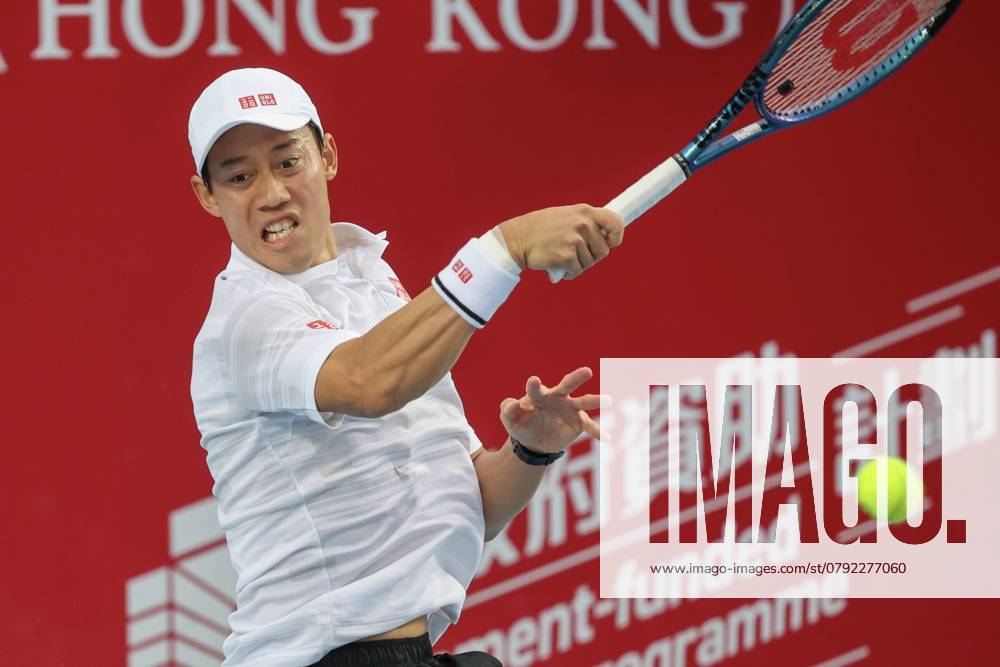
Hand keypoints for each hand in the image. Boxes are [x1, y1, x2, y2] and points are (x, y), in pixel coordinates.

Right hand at [498, 204, 623, 279]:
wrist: (518, 238)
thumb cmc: (540, 228)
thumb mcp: (566, 215)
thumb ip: (585, 222)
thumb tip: (603, 234)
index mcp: (584, 211)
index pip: (615, 222)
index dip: (616, 236)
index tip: (611, 243)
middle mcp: (582, 224)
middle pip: (603, 250)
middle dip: (592, 256)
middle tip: (575, 254)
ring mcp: (575, 240)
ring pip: (590, 262)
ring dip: (578, 265)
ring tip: (562, 257)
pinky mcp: (567, 256)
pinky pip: (577, 271)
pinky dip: (569, 273)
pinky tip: (558, 266)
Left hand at [499, 367, 607, 454]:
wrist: (533, 440)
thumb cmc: (521, 423)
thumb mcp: (510, 419)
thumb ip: (509, 410)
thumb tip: (512, 405)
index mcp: (538, 395)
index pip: (536, 389)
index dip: (534, 386)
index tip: (533, 381)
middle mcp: (557, 397)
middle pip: (567, 385)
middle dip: (576, 378)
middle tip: (586, 372)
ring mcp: (570, 408)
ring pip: (584, 402)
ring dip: (595, 401)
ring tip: (608, 400)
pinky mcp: (578, 422)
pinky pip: (589, 426)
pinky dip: (597, 432)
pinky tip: (606, 438)